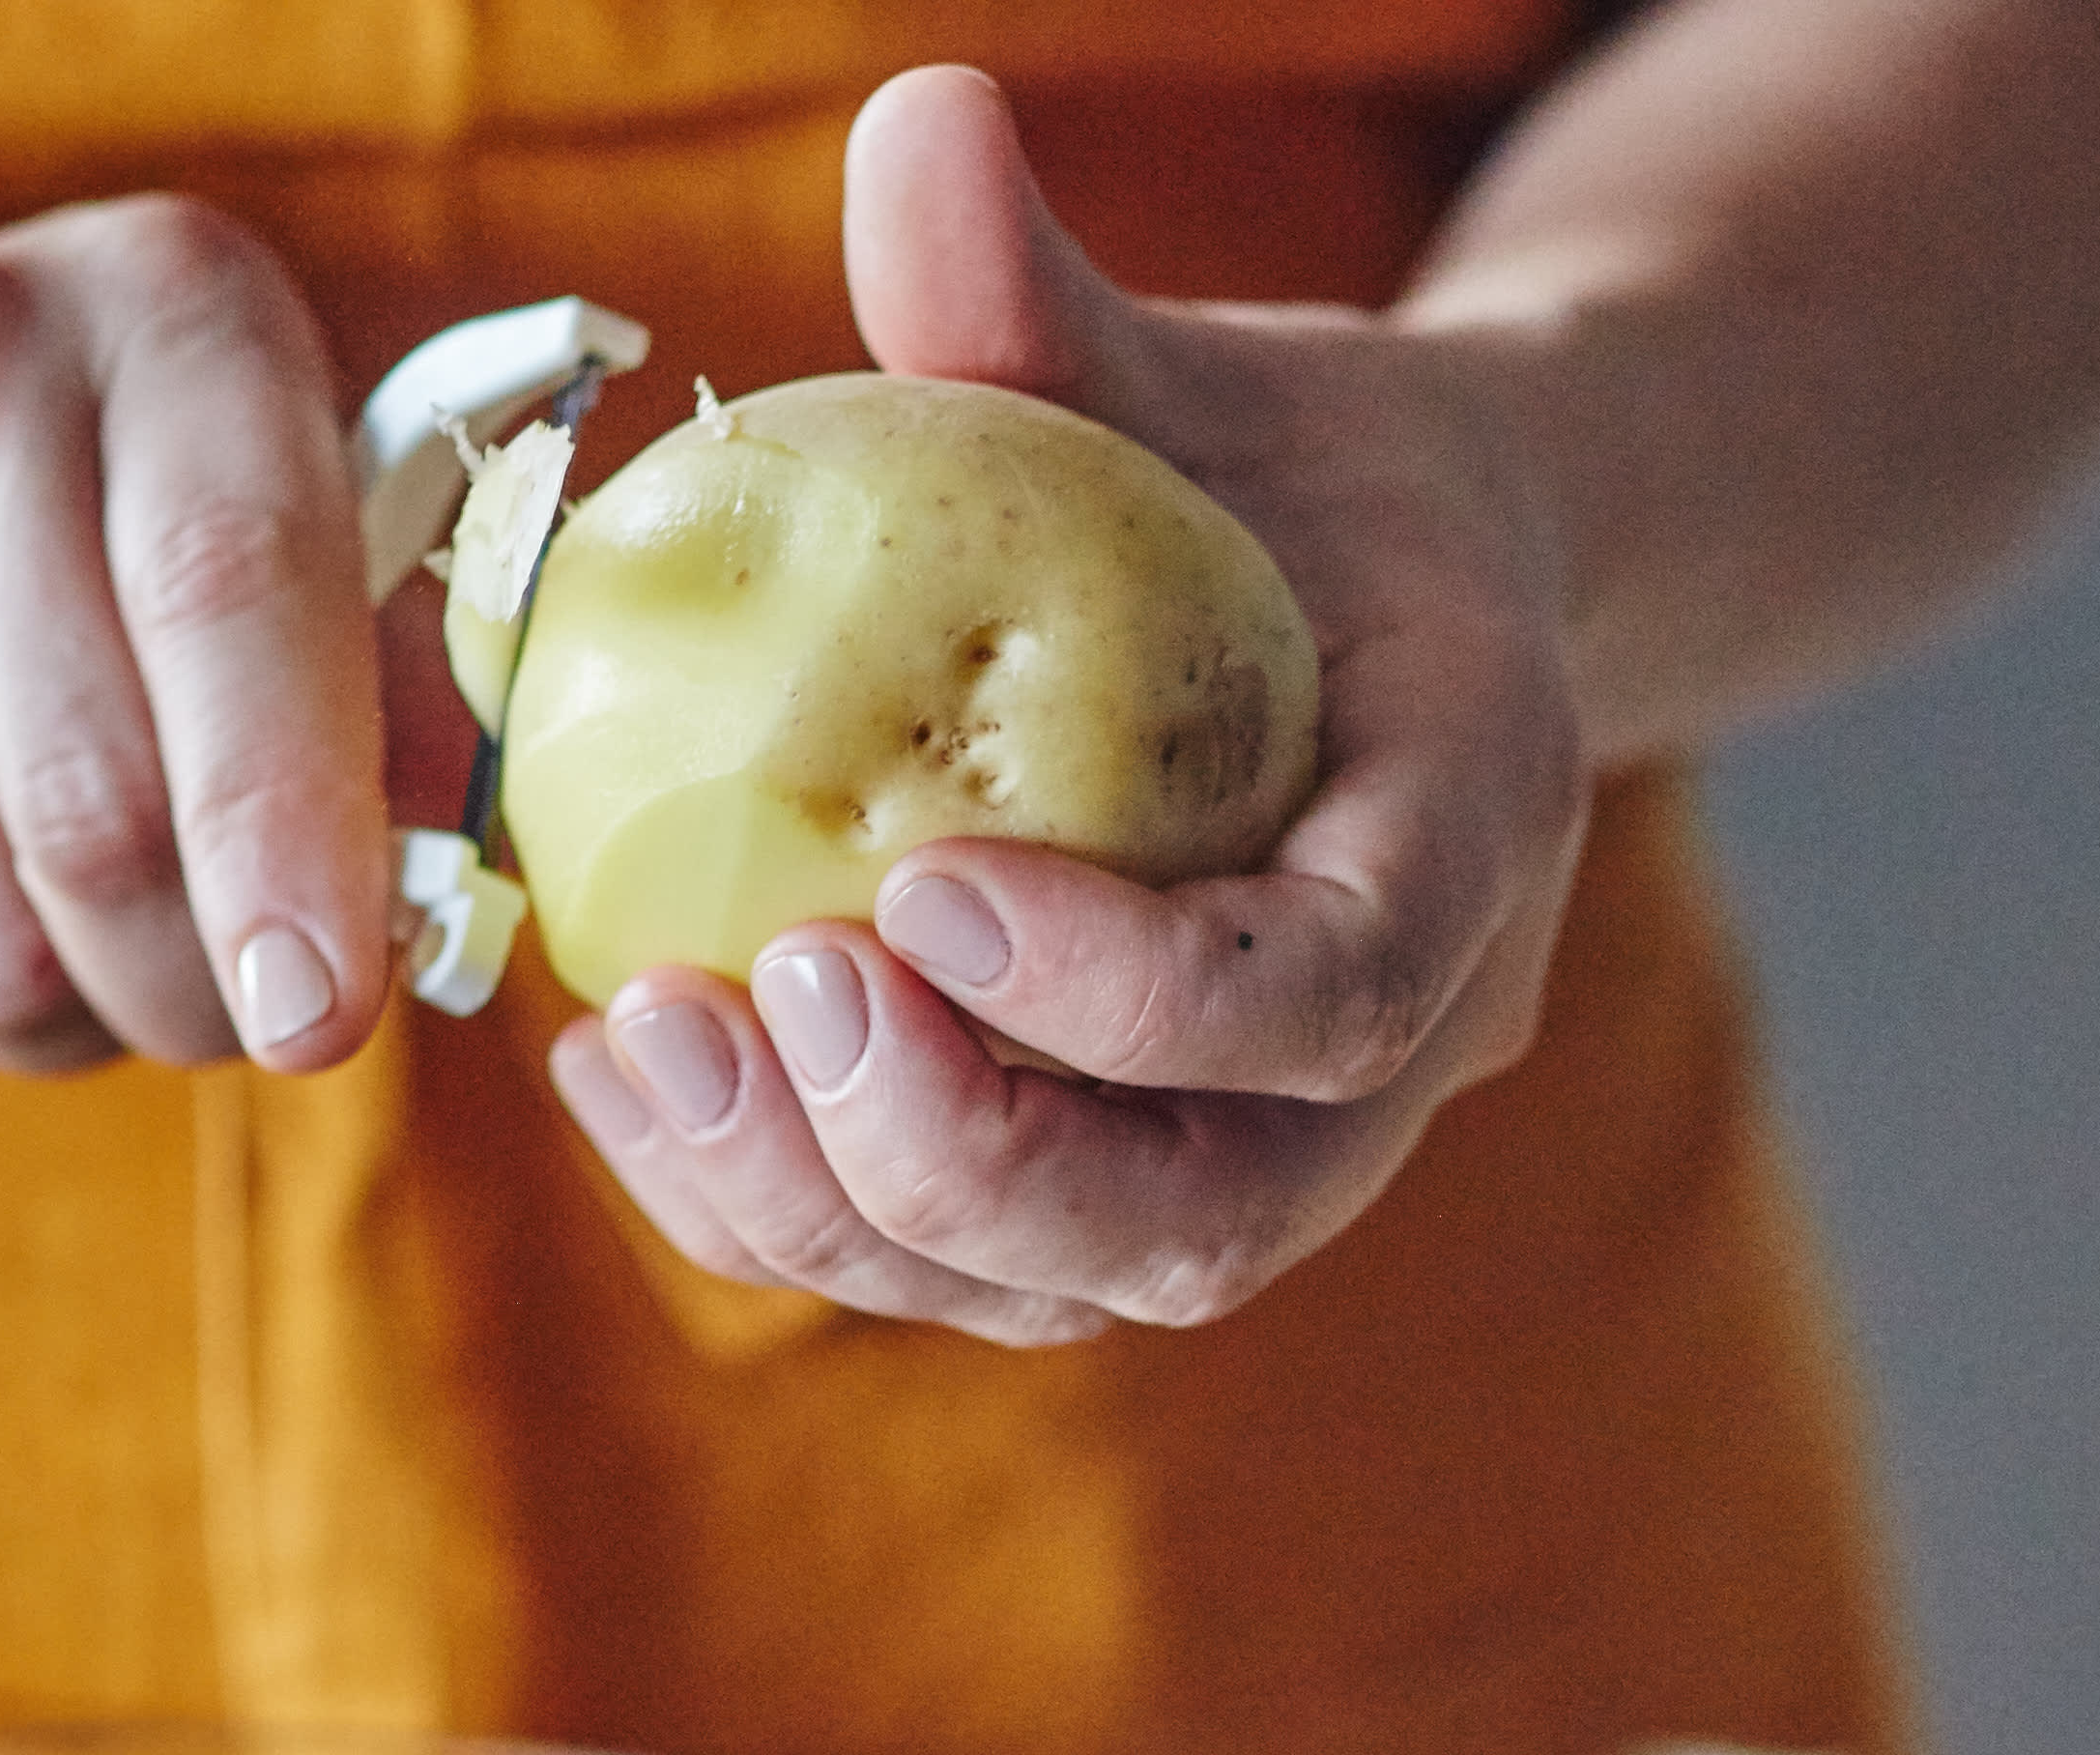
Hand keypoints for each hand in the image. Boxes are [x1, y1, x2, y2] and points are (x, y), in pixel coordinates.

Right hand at [0, 196, 394, 1075]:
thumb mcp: (275, 501)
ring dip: (88, 1023)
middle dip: (207, 983)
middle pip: (99, 817)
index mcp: (166, 311)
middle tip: (259, 1004)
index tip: (323, 1009)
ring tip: (106, 944)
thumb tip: (432, 912)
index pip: (229, 589)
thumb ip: (393, 676)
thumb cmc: (101, 510)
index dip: (286, 827)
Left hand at [546, 66, 1596, 1347]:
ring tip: (645, 1050)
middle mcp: (1393, 1057)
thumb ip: (1051, 307)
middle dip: (967, 1154)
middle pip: (1204, 1221)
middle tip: (762, 1004)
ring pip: (1074, 1281)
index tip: (925, 897)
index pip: (1344, 992)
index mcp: (1470, 835)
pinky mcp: (1125, 1193)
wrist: (1381, 617)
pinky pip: (971, 1266)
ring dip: (843, 1210)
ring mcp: (1266, 1156)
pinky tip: (629, 1078)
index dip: (1139, 994)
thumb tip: (917, 129)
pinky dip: (791, 1211)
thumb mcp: (1203, 374)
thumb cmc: (1287, 477)